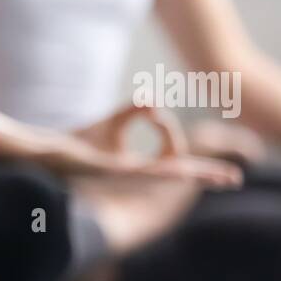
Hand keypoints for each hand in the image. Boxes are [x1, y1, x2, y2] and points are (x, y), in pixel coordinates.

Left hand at [36, 104, 242, 186]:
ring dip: (192, 175)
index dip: (182, 145)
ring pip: (165, 175)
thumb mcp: (114, 121)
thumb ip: (138, 111)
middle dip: (205, 175)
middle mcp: (135, 175)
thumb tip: (155, 101)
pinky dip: (161, 168)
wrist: (46, 151)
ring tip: (219, 177)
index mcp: (137, 167)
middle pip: (178, 174)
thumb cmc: (78, 141)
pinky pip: (141, 170)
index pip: (174, 163)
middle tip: (233, 179)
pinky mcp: (109, 171)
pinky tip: (178, 170)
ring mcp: (124, 176)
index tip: (164, 122)